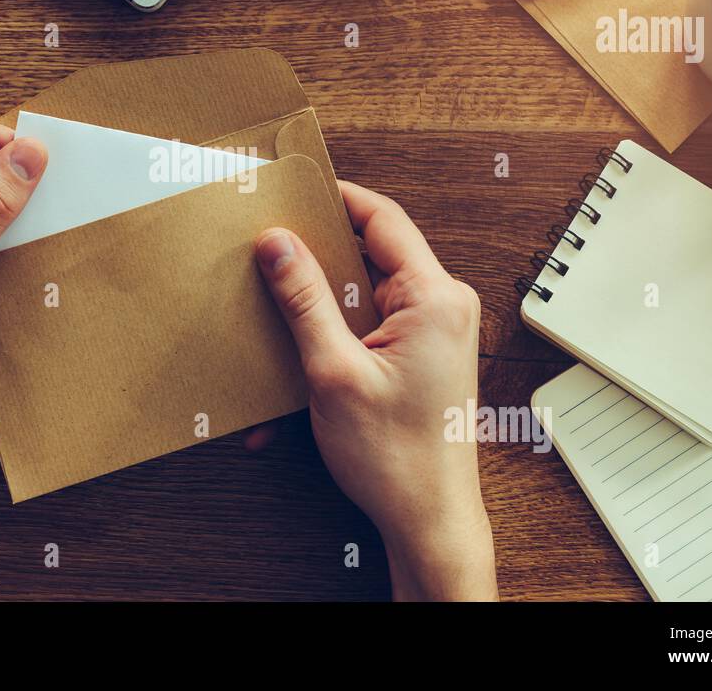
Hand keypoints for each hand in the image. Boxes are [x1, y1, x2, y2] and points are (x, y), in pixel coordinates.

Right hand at [254, 181, 496, 600]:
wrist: (429, 521)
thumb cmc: (398, 459)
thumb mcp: (334, 371)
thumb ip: (304, 300)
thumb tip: (278, 244)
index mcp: (435, 298)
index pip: (382, 219)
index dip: (336, 198)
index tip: (294, 190)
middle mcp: (442, 307)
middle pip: (368, 255)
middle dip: (315, 259)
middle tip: (269, 254)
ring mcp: (432, 333)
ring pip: (362, 295)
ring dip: (316, 311)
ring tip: (275, 321)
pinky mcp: (418, 356)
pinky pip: (367, 328)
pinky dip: (329, 343)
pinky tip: (295, 370)